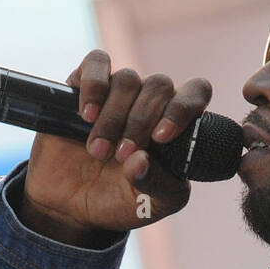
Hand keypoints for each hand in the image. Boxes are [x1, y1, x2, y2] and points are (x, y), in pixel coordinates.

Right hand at [22, 48, 212, 241]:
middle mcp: (152, 102)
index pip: (197, 92)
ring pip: (128, 79)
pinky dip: (94, 86)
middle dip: (141, 121)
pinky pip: (97, 62)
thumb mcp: (151, 205)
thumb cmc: (122, 201)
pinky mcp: (85, 86)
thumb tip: (142, 159)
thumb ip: (157, 185)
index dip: (183, 108)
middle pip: (160, 86)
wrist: (73, 205)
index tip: (161, 138)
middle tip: (121, 155)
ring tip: (98, 151)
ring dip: (113, 117)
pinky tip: (86, 115)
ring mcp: (119, 92)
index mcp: (178, 125)